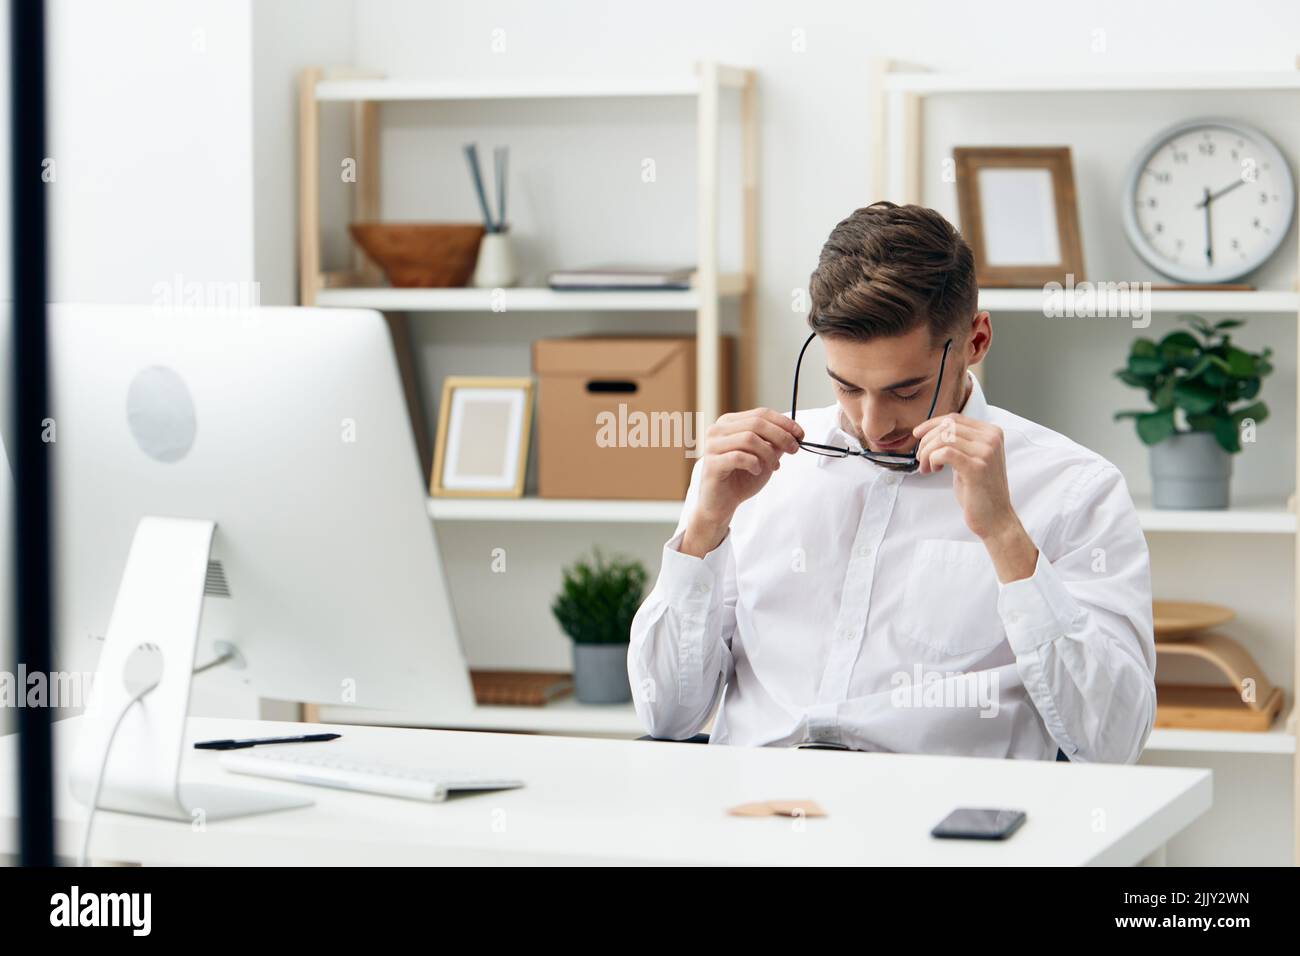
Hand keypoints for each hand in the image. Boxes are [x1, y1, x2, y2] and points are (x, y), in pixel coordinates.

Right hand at [681, 408, 802, 556]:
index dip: (784, 422)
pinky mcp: (711, 463)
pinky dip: (754, 463)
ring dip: (768, 453)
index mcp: (729, 423)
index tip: (800, 434)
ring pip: (749, 438)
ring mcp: (712, 446)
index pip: (760, 413)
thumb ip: (775, 443)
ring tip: (774, 466)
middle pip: (756, 423)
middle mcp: (718, 430)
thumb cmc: (740, 479)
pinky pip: (739, 457)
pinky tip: (757, 471)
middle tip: (793, 449)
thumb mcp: (764, 457)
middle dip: (781, 436)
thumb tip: (794, 433)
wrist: (721, 504)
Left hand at [912, 413, 1037, 581]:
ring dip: (928, 452)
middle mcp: (991, 438)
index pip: (954, 418)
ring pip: (944, 438)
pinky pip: (944, 452)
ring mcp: (986, 452)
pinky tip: (934, 470)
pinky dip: (932, 459)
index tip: (917, 435)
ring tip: (928, 467)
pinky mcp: (977, 467)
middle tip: (922, 459)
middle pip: (947, 426)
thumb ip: (959, 442)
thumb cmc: (979, 490)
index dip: (931, 424)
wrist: (995, 518)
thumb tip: (931, 430)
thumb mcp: (970, 458)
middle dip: (927, 441)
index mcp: (992, 432)